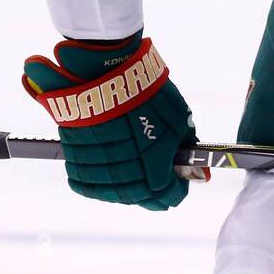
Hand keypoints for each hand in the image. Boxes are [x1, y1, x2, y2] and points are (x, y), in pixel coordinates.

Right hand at [23, 33, 202, 209]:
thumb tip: (198, 172)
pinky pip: (84, 180)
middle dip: (151, 192)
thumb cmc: (148, 94)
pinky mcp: (75, 158)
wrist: (106, 75)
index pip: (168, 197)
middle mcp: (126, 176)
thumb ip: (186, 149)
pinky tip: (105, 170)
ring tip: (131, 170)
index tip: (178, 181)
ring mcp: (98, 169)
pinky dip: (96, 180)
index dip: (177, 190)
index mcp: (154, 170)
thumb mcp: (180, 120)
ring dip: (122, 187)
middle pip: (138, 199)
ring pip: (110, 193)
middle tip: (155, 177)